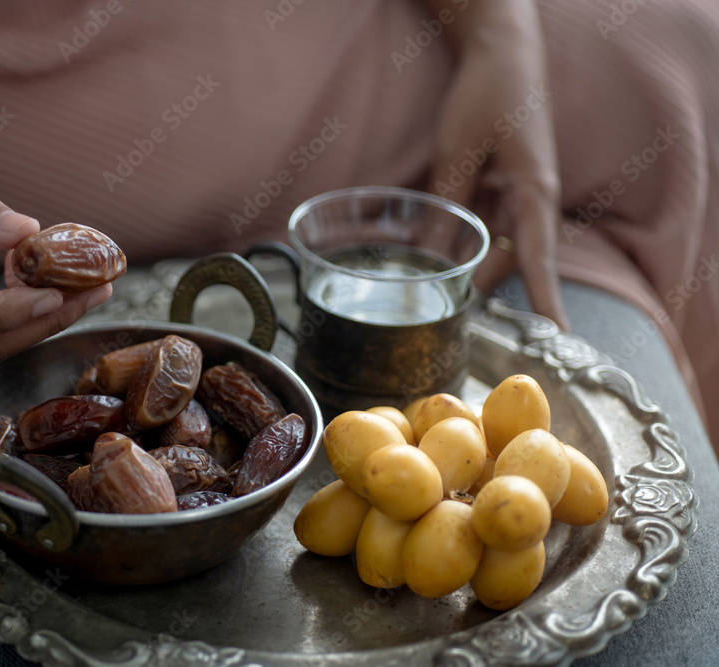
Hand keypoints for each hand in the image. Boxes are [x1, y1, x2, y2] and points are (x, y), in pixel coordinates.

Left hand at [426, 0, 568, 328]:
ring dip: (467, 263)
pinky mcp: (502, 186)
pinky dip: (463, 238)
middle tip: (449, 318)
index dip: (544, 298)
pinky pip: (485, 223)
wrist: (502, 51)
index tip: (553, 336)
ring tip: (432, 291)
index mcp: (534, 191)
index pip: (540, 257)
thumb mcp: (458, 150)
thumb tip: (429, 257)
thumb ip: (446, 202)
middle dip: (481, 288)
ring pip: (495, 243)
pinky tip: (434, 248)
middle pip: (511, 259)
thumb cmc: (488, 94)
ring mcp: (518, 192)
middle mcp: (532, 198)